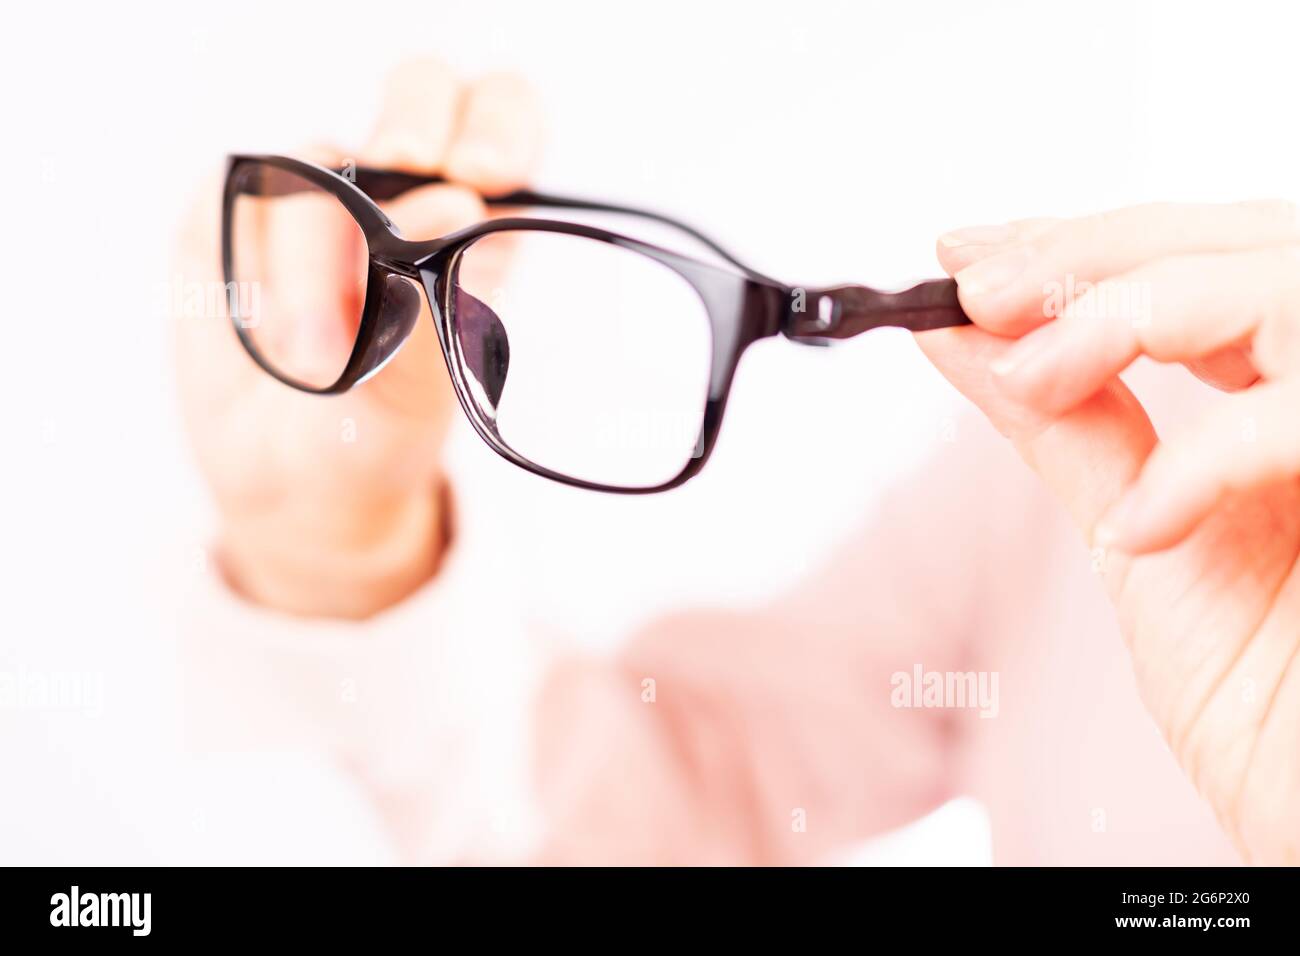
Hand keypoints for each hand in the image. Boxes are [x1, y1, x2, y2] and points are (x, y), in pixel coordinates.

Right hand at [174, 58, 542, 617]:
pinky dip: (242, 262)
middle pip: (416, 96)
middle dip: (414, 119)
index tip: (480, 174)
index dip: (497, 125)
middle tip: (405, 161)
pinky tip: (257, 328)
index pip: (500, 127)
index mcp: (469, 229)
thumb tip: (452, 200)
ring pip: (313, 162)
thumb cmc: (378, 432)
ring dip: (314, 261)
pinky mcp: (232, 220)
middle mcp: (395, 197)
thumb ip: (434, 297)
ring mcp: (310, 201)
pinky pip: (227, 200)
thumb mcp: (421, 389)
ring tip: (319, 361)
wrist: (295, 488)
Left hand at [918, 200, 1299, 863]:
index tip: (965, 254)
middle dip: (1096, 252)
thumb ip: (1064, 429)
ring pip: (1289, 282)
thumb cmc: (1268, 710)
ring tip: (1033, 373)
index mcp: (1290, 405)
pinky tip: (1137, 525)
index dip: (1081, 243)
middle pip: (1247, 241)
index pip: (1196, 263)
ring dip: (1135, 308)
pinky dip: (1207, 457)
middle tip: (976, 285)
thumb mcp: (1139, 544)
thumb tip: (956, 337)